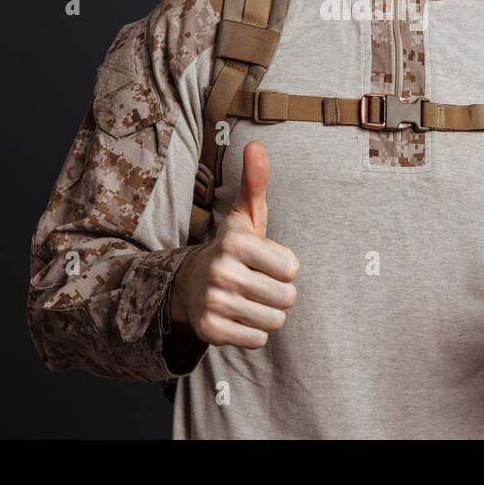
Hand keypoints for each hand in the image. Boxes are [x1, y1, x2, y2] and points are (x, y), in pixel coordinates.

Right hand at [169, 140, 299, 348]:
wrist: (191, 283)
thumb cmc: (233, 247)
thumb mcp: (245, 215)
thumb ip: (255, 182)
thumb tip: (257, 144)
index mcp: (235, 241)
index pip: (292, 268)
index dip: (285, 267)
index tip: (265, 261)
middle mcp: (221, 271)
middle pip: (286, 297)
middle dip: (279, 293)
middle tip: (258, 283)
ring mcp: (214, 302)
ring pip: (274, 321)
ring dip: (268, 313)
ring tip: (249, 299)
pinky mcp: (210, 331)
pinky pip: (258, 340)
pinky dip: (254, 332)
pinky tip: (239, 316)